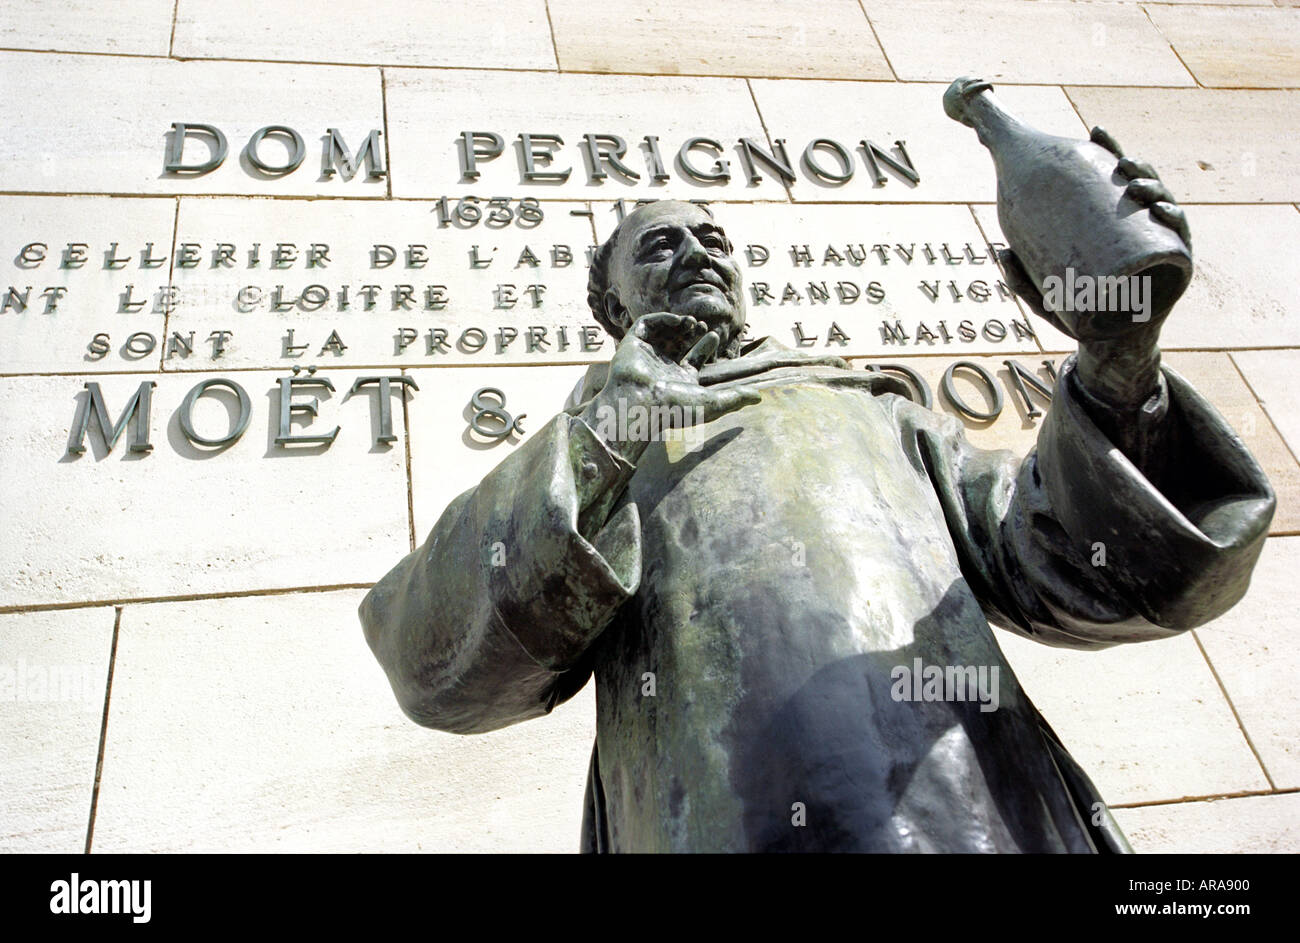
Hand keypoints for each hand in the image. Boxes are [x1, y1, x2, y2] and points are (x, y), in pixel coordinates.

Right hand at [580, 312, 759, 462]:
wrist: (640, 404)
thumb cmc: (675, 408)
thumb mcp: (712, 403)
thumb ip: (735, 398)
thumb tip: (759, 397)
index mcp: (679, 382)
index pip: (692, 360)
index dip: (704, 346)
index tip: (714, 335)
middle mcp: (662, 369)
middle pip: (678, 344)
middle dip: (691, 333)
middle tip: (702, 325)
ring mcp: (646, 357)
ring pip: (663, 334)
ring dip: (678, 326)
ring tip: (691, 323)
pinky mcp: (632, 346)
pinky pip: (645, 326)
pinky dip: (661, 320)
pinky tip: (676, 321)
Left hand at [997, 129, 1189, 411]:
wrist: (1107, 347)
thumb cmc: (1078, 314)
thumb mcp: (1044, 296)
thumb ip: (1022, 278)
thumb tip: (998, 250)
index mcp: (1114, 221)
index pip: (1114, 177)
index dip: (1109, 151)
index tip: (1096, 131)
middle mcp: (1140, 226)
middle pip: (1142, 185)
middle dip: (1136, 168)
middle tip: (1120, 164)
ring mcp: (1160, 245)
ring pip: (1163, 206)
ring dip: (1154, 189)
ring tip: (1135, 187)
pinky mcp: (1174, 268)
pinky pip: (1178, 240)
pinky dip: (1173, 222)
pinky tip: (1163, 210)